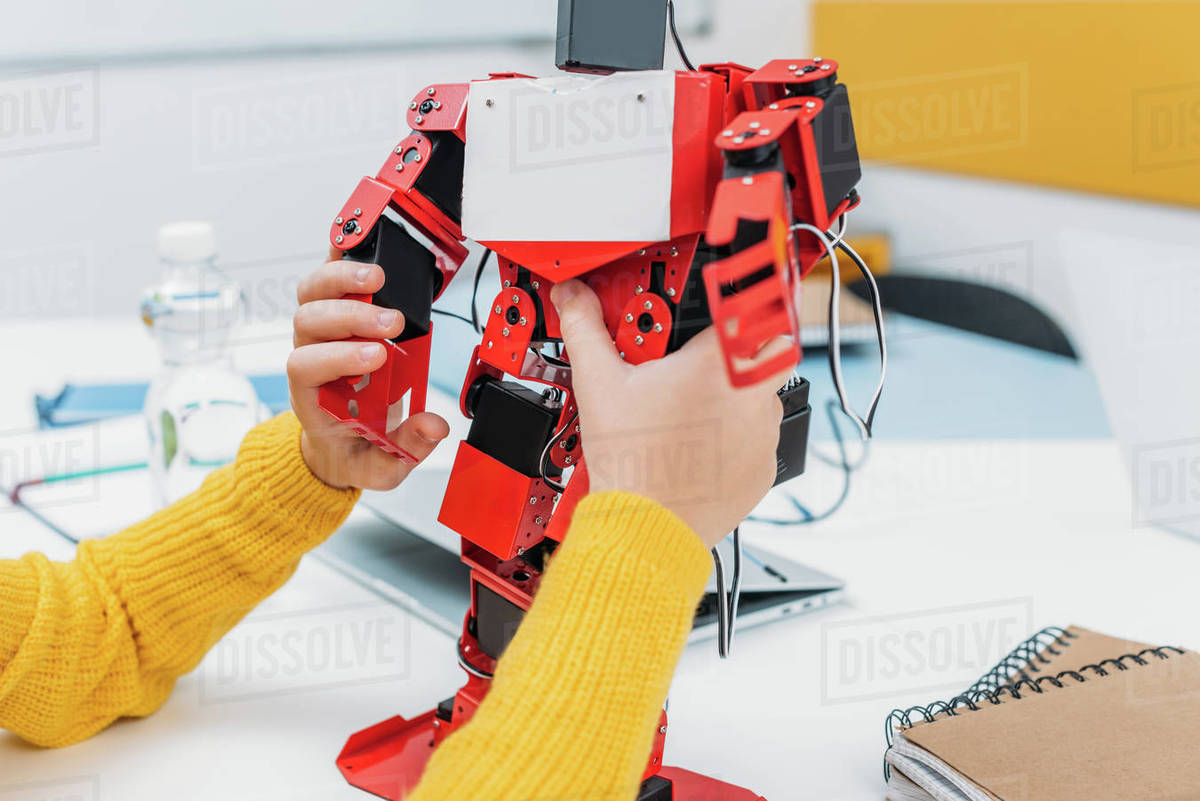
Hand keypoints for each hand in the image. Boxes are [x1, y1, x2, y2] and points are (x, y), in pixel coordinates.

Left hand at [288, 259, 449, 489]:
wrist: (341, 443)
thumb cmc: (356, 448)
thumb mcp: (382, 467)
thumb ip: (407, 448)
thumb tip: (434, 425)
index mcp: (313, 399)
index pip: (306, 368)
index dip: (338, 357)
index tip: (378, 357)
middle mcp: (309, 360)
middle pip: (308, 322)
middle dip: (350, 316)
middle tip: (393, 324)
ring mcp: (319, 335)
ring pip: (311, 294)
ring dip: (342, 280)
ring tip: (379, 277)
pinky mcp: (335, 316)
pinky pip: (327, 279)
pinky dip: (340, 258)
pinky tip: (361, 245)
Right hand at [552, 279, 789, 546]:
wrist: (644, 530)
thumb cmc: (630, 464)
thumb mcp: (599, 384)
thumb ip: (585, 327)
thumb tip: (573, 297)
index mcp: (720, 363)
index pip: (755, 307)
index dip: (743, 301)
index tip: (728, 303)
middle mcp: (753, 395)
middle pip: (773, 346)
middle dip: (747, 344)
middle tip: (709, 354)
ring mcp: (764, 434)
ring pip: (765, 394)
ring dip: (738, 392)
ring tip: (691, 405)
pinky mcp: (764, 467)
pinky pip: (759, 437)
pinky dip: (736, 435)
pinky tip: (698, 441)